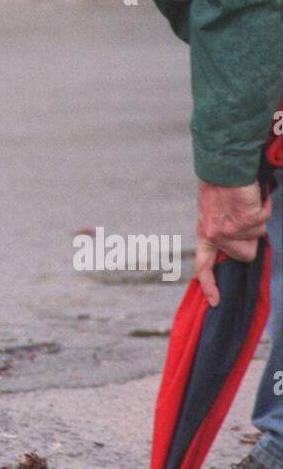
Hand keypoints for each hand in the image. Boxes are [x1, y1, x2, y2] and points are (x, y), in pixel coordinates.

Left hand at [194, 179, 271, 305]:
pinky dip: (264, 209)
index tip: (216, 302)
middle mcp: (214, 234)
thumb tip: (245, 248)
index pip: (204, 265)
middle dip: (251, 238)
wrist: (223, 166)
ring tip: (246, 205)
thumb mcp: (214, 212)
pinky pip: (264, 221)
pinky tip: (254, 198)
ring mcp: (229, 229)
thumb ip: (223, 231)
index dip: (210, 285)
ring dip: (257, 222)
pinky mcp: (243, 220)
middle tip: (242, 216)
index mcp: (205, 233)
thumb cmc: (221, 187)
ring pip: (257, 239)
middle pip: (246, 254)